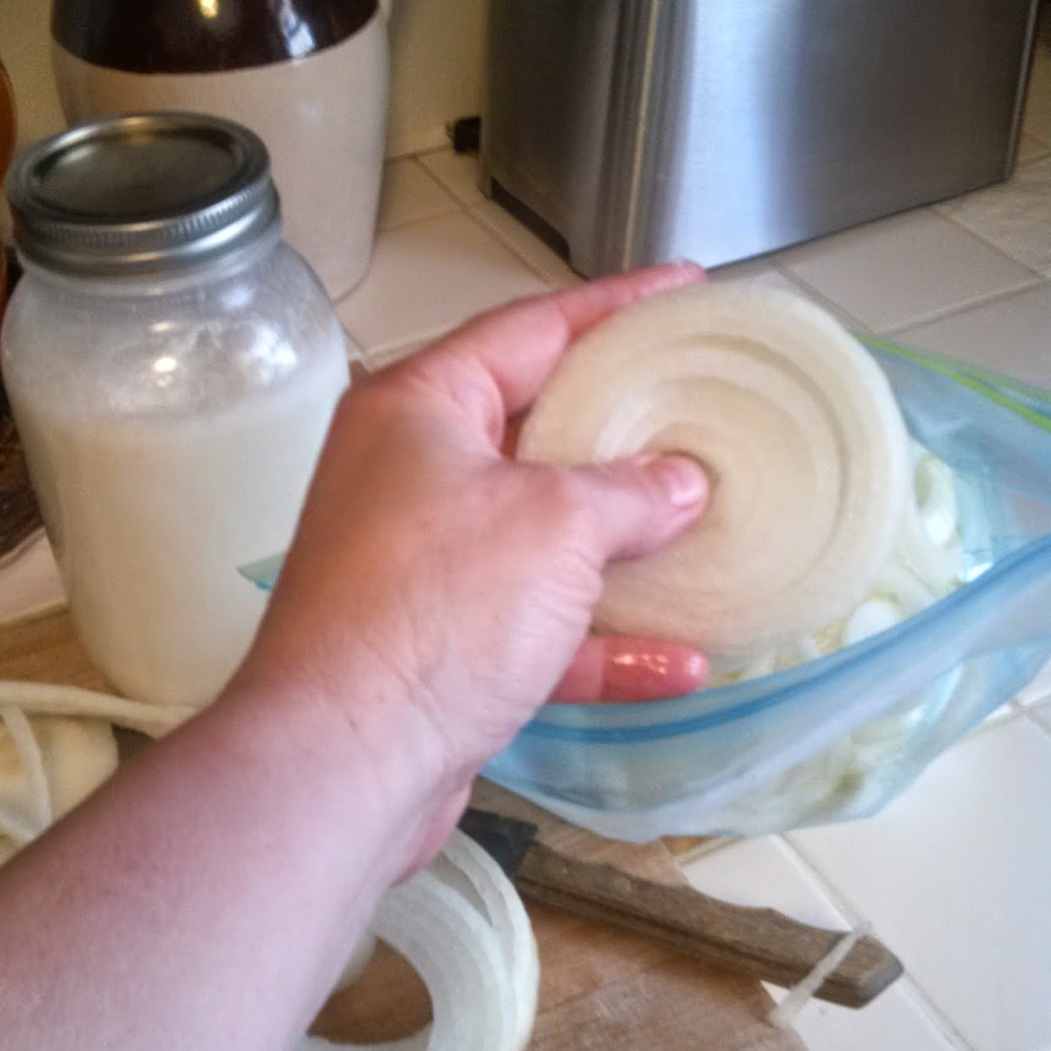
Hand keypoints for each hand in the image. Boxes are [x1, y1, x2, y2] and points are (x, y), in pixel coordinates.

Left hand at [238, 265, 711, 862]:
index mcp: (420, 408)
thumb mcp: (552, 525)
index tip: (687, 288)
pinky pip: (536, 627)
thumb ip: (629, 492)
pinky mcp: (439, 647)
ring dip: (624, 548)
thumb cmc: (432, 610)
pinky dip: (601, 643)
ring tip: (708, 532)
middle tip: (706, 413)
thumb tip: (680, 485)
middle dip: (626, 432)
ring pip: (542, 538)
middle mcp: (411, 475)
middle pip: (538, 431)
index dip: (616, 306)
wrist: (342, 762)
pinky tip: (681, 662)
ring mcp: (423, 565)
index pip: (531, 329)